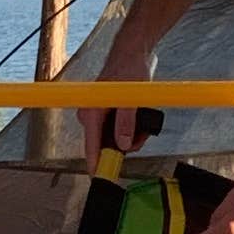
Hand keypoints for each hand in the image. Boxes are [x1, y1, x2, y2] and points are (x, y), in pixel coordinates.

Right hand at [85, 38, 156, 155]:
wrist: (132, 54)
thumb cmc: (129, 70)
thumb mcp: (132, 98)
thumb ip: (127, 122)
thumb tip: (123, 145)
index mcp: (91, 113)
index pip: (91, 147)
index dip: (97, 165)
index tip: (102, 179)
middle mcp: (90, 116)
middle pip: (105, 146)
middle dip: (124, 146)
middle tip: (141, 137)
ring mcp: (98, 116)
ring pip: (113, 139)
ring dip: (130, 137)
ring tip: (143, 125)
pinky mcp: (106, 114)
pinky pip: (116, 131)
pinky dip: (129, 130)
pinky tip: (139, 122)